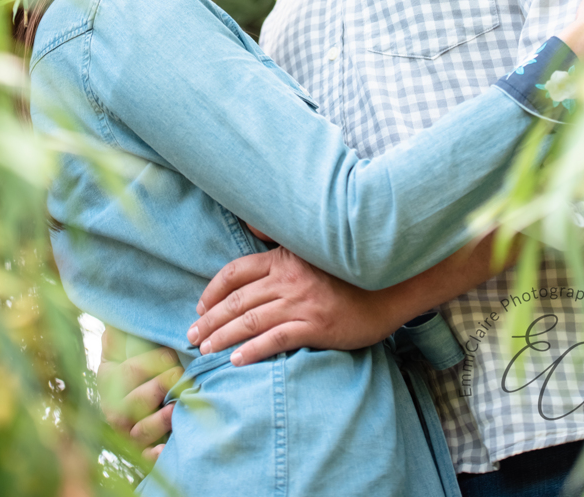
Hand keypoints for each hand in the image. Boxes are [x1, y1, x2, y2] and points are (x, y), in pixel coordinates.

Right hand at [97, 325, 183, 460]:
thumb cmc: (138, 357)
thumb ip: (122, 331)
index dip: (150, 363)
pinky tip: (166, 449)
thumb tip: (119, 320)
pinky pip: (145, 457)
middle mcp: (114, 408)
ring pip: (140, 430)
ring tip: (177, 408)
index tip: (171, 355)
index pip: (128, 372)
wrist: (146, 387)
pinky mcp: (141, 449)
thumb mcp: (125, 340)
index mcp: (109, 378)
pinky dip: (155, 455)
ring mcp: (127, 431)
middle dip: (158, 388)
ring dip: (159, 420)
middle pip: (133, 402)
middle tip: (180, 376)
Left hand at [186, 234, 515, 366]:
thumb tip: (248, 224)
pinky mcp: (316, 325)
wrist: (391, 285)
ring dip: (223, 336)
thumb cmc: (351, 269)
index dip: (213, 290)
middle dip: (210, 319)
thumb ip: (282, 238)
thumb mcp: (315, 246)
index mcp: (284, 257)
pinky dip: (253, 350)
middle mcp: (288, 278)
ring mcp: (301, 302)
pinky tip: (237, 360)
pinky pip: (276, 339)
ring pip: (250, 320)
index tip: (200, 307)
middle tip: (191, 336)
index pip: (236, 272)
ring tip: (205, 350)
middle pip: (237, 300)